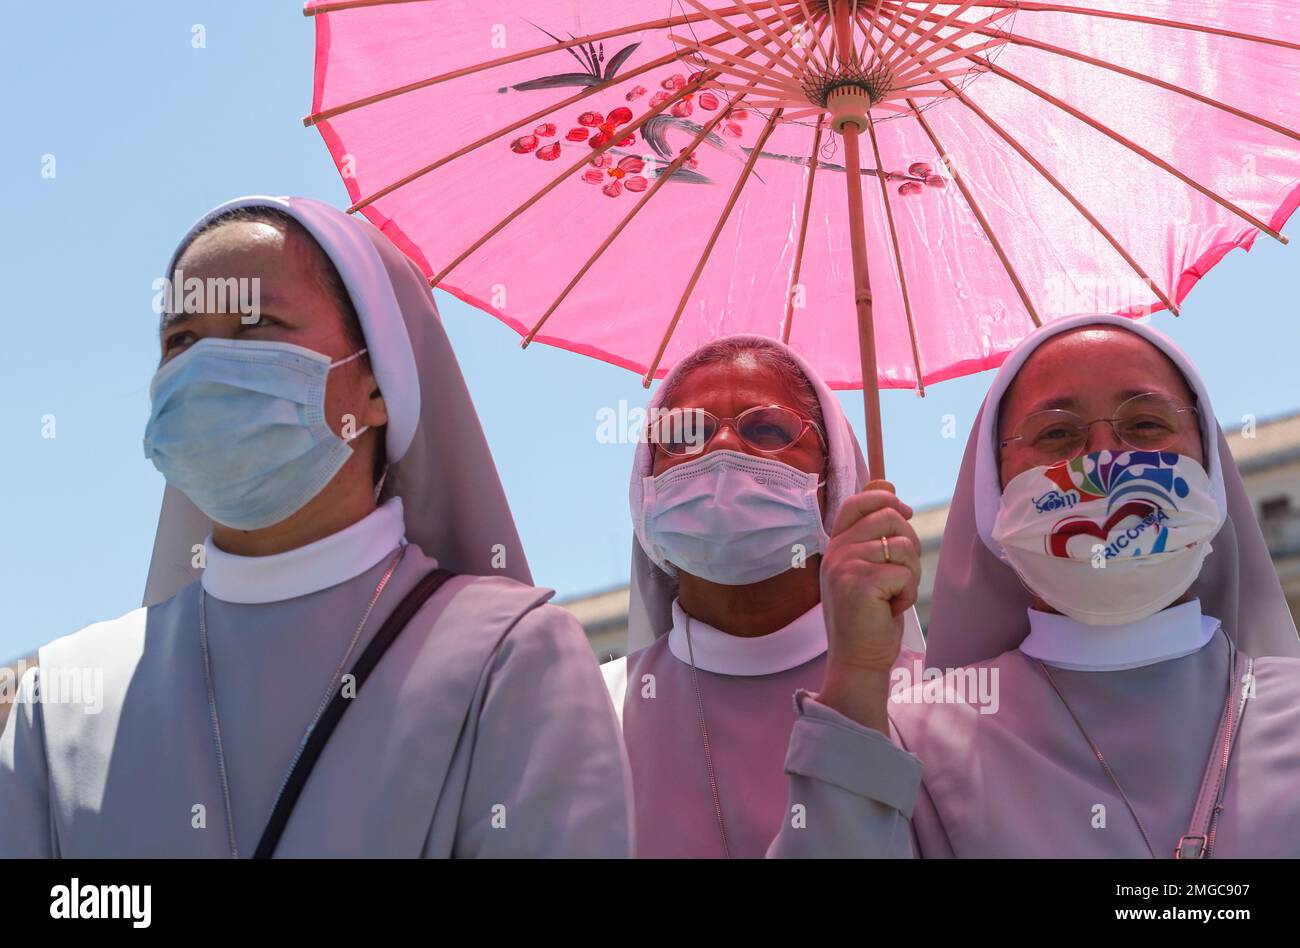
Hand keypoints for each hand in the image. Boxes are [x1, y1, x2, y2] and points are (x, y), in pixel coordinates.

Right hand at [816, 489, 920, 730]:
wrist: (857, 659)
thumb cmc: (868, 618)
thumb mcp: (866, 571)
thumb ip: (873, 536)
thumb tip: (891, 492)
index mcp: (836, 546)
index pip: (857, 502)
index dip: (885, 499)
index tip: (904, 513)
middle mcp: (836, 552)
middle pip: (889, 517)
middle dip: (909, 544)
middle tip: (902, 574)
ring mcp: (845, 565)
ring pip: (901, 545)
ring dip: (911, 574)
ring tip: (894, 595)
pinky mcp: (860, 582)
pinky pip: (904, 572)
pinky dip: (908, 593)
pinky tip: (891, 608)